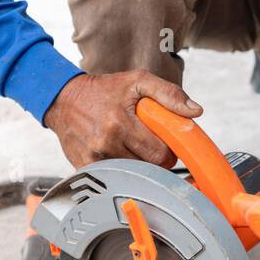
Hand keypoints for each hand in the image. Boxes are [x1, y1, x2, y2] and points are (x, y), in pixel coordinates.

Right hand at [43, 70, 201, 169]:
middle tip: (148, 144)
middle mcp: (106, 142)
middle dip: (154, 158)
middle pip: (147, 167)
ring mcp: (93, 158)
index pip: (159, 153)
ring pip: (132, 174)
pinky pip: (113, 178)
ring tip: (129, 146)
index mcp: (120, 122)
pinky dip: (119, 170)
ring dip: (136, 164)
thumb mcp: (137, 81)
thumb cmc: (103, 90)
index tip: (164, 144)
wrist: (63, 99)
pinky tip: (115, 154)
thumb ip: (169, 94)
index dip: (167, 151)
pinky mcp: (84, 167)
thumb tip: (196, 111)